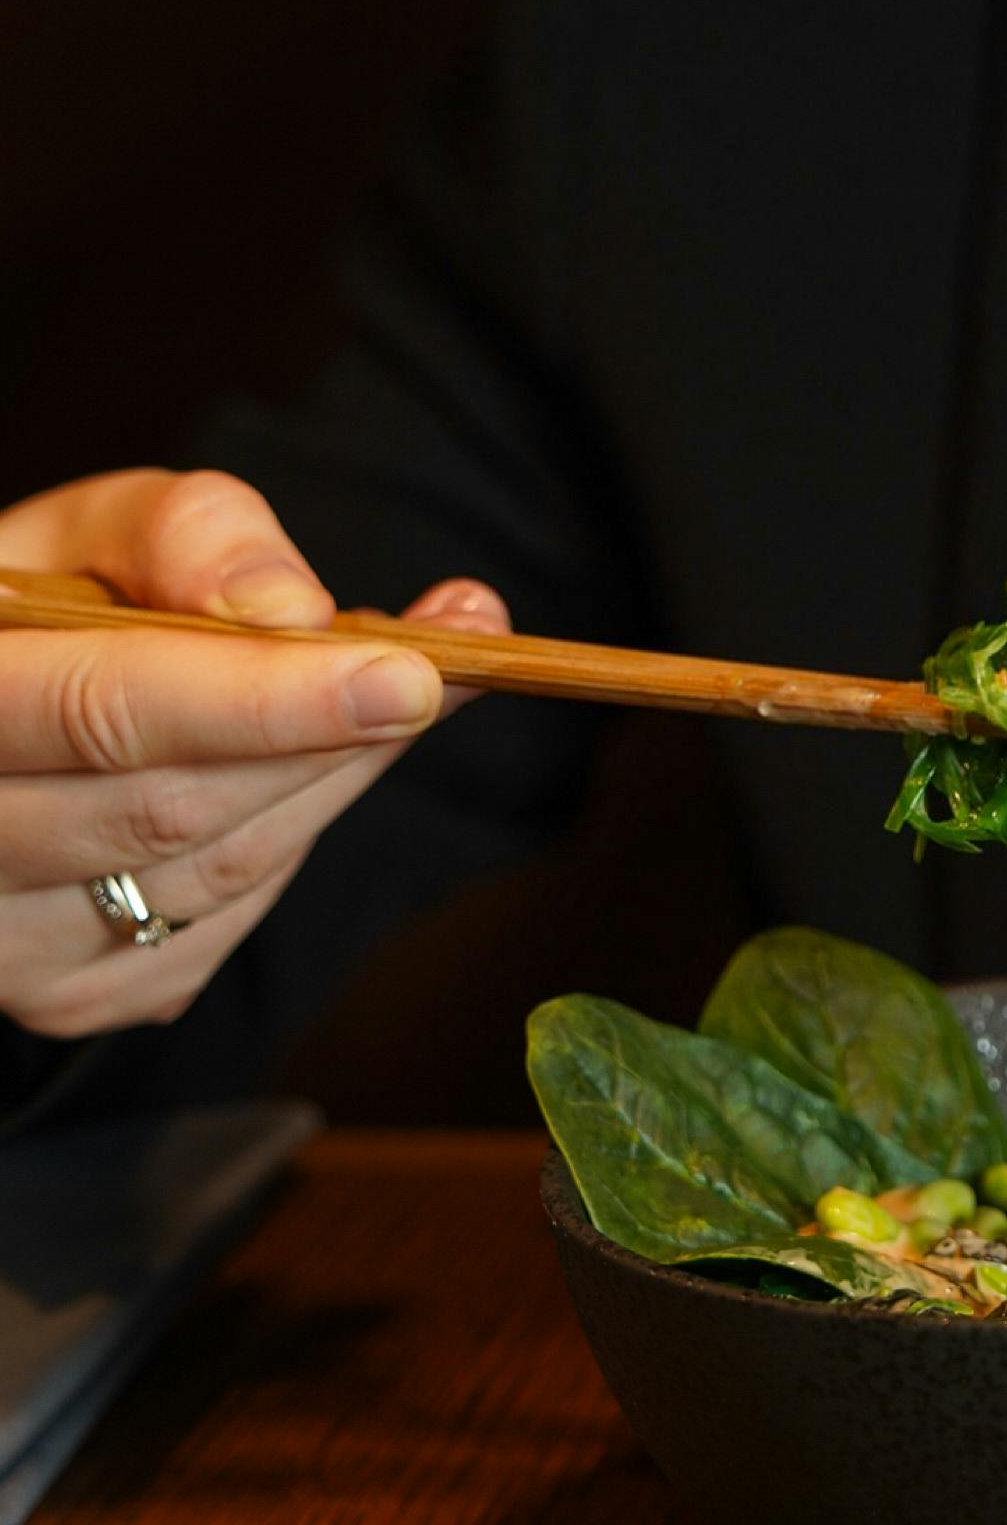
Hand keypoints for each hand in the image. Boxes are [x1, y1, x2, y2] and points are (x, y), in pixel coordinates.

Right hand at [0, 467, 509, 1042]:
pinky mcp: (63, 993)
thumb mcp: (90, 531)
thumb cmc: (46, 608)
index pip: (105, 715)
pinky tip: (315, 764)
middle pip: (174, 809)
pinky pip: (217, 924)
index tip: (407, 674)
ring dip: (331, 782)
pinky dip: (289, 837)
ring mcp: (2, 943)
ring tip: (404, 688)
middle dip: (330, 737)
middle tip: (445, 660)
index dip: (265, 701)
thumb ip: (184, 536)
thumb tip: (291, 610)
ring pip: (212, 877)